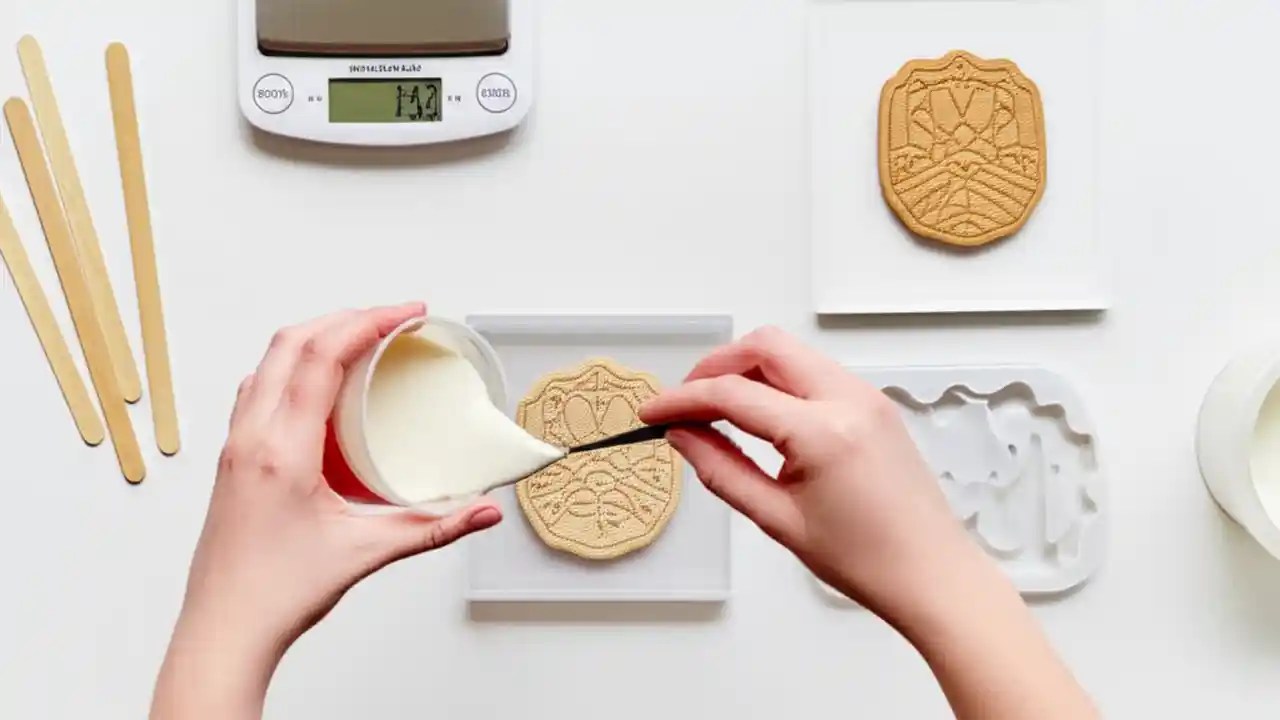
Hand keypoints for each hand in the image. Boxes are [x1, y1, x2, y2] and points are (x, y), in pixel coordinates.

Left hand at [152, 304, 501, 719]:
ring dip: (313, 337)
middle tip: (392, 317)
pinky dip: (291, 368)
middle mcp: (251, 437)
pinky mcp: (232, 459)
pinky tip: (321, 388)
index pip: (321, 357)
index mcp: (282, 450)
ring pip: (268, 362)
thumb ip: (434, 527)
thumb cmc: (277, 594)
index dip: (366, 322)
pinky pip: (258, 390)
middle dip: (345, 317)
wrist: (224, 629)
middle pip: (290, 343)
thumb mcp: (368, 552)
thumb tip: (483, 511)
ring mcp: (235, 445)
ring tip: (360, 339)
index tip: (406, 313)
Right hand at [640, 327, 1096, 719]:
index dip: (682, 399)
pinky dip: (778, 380)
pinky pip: (814, 371)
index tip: (653, 412)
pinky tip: (759, 414)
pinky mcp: (875, 403)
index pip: (732, 394)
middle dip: (715, 365)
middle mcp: (848, 399)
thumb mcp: (777, 519)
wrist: (931, 574)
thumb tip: (683, 436)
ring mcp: (866, 396)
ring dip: (747, 369)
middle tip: (685, 401)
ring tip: (717, 410)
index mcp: (822, 432)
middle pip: (763, 346)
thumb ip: (721, 469)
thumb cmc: (866, 559)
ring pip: (790, 352)